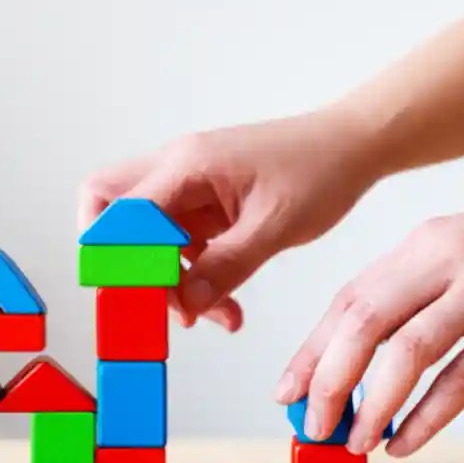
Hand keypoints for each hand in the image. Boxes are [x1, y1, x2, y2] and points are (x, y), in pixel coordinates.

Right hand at [79, 106, 382, 329]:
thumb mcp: (275, 226)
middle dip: (120, 261)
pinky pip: (179, 246)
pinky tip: (224, 304)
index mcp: (186, 164)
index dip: (118, 257)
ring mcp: (187, 187)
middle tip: (149, 299)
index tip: (137, 296)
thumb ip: (227, 266)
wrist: (354, 148)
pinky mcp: (203, 205)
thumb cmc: (320, 168)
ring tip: (207, 315)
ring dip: (168, 282)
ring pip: (147, 239)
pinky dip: (193, 278)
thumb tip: (186, 303)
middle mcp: (176, 170)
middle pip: (109, 211)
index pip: (119, 211)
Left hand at [277, 166, 463, 456]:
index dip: (311, 350)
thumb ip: (415, 288)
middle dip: (326, 380)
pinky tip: (405, 442)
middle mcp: (445, 265)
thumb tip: (365, 347)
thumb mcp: (461, 245)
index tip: (287, 389)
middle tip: (311, 424)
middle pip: (361, 323)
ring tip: (353, 441)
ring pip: (406, 353)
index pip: (346, 300)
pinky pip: (463, 380)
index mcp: (422, 245)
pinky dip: (426, 417)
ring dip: (371, 404)